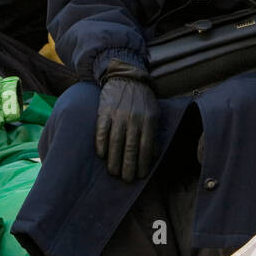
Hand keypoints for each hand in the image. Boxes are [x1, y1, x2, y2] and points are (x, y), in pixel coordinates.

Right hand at [95, 60, 157, 182]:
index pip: (146, 147)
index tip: (139, 176)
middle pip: (130, 148)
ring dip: (114, 160)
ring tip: (113, 172)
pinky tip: (101, 155)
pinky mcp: (104, 111)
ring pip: (115, 143)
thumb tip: (152, 157)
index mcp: (149, 120)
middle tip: (126, 179)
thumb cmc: (142, 99)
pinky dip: (101, 145)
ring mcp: (118, 114)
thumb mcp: (154, 114)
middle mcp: (134, 118)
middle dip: (128, 167)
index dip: (142, 164)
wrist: (126, 77)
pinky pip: (101, 131)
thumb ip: (153, 134)